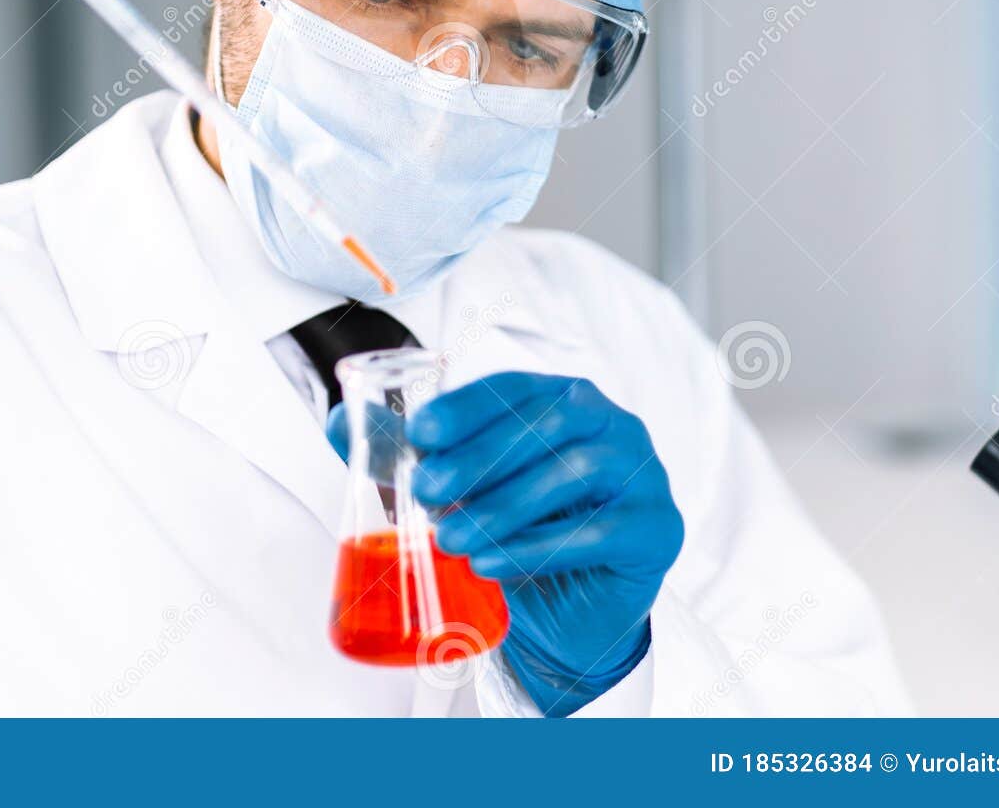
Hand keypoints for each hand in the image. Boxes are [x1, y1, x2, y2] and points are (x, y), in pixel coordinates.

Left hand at [408, 372, 682, 713]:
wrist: (575, 610)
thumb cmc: (521, 531)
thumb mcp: (464, 490)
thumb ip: (409, 453)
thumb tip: (341, 421)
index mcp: (564, 399)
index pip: (514, 388)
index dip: (466, 407)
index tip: (419, 432)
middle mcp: (611, 425)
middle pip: (545, 425)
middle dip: (478, 458)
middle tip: (425, 490)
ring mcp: (643, 474)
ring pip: (573, 476)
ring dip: (503, 507)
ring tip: (448, 537)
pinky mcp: (657, 529)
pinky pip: (599, 533)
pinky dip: (538, 548)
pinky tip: (491, 563)